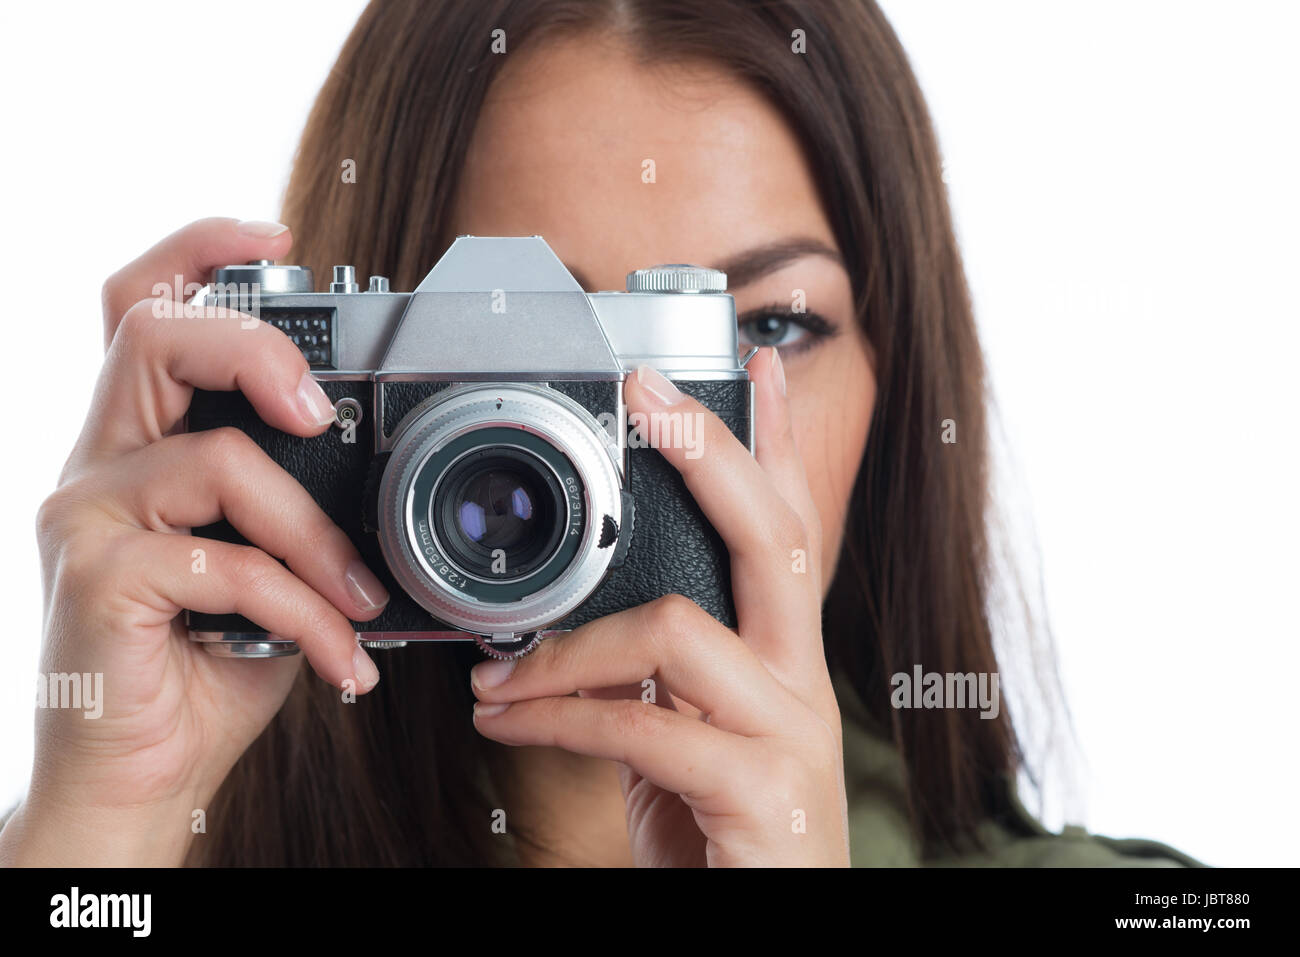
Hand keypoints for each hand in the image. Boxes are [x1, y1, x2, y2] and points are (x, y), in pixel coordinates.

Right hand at [0, 218, 387, 865]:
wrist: (145, 774)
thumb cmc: (205, 665)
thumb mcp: (263, 566)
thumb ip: (292, 505)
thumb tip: (378, 475)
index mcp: (139, 446)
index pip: (141, 310)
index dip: (198, 251)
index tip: (278, 233)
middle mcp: (99, 465)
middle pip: (152, 337)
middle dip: (256, 351)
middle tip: (323, 413)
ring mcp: (87, 518)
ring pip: (219, 463)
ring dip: (316, 536)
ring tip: (360, 599)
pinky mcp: (98, 581)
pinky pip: (228, 564)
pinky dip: (303, 613)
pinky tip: (334, 658)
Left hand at [470, 348, 849, 865]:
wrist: (762, 928)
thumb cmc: (716, 833)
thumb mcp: (685, 738)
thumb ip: (658, 676)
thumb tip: (592, 622)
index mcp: (781, 658)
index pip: (788, 528)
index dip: (777, 443)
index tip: (756, 368)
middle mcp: (801, 682)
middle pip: (771, 538)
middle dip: (712, 452)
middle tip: (650, 396)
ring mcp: (791, 734)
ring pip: (678, 632)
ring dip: (568, 645)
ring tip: (497, 670)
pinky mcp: (760, 791)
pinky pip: (644, 726)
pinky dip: (558, 715)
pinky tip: (507, 718)